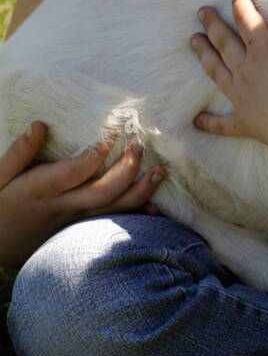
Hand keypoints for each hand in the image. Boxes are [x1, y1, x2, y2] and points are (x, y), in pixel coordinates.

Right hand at [0, 122, 165, 267]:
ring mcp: (75, 221)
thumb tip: (40, 125)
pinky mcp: (81, 230)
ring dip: (139, 193)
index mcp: (41, 188)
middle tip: (139, 148)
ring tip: (159, 173)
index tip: (113, 131)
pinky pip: (111, 224)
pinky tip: (154, 208)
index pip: (75, 171)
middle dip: (125, 170)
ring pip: (112, 210)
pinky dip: (134, 216)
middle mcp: (62, 206)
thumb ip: (20, 152)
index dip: (96, 152)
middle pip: (101, 192)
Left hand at [190, 0, 267, 154]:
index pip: (247, 20)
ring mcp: (243, 98)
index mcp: (263, 49)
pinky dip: (210, 123)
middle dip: (213, 25)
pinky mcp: (247, 123)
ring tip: (193, 43)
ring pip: (217, 73)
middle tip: (201, 12)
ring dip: (204, 57)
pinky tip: (196, 121)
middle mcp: (247, 71)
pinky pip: (224, 124)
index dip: (240, 3)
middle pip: (225, 43)